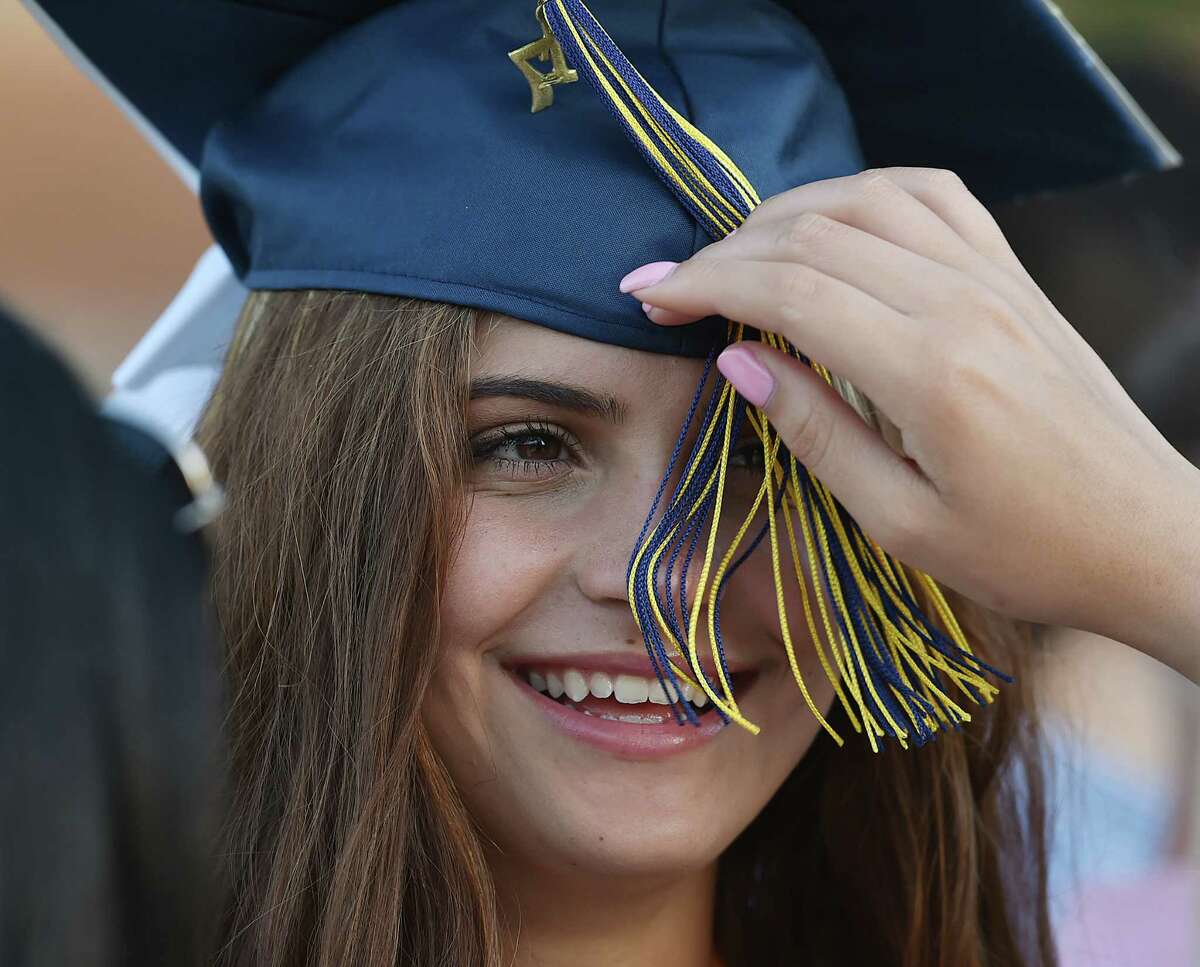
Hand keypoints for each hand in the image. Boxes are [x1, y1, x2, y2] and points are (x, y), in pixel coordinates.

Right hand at [620, 168, 1199, 682]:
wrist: (1145, 534)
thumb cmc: (1026, 552)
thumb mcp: (903, 525)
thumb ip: (816, 434)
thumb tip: (737, 361)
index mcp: (929, 372)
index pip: (790, 291)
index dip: (705, 285)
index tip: (649, 299)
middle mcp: (962, 303)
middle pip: (814, 235)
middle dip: (723, 252)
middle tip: (667, 286)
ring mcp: (995, 278)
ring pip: (865, 198)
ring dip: (783, 214)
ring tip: (733, 257)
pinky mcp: (1015, 275)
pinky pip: (931, 195)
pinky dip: (863, 191)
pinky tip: (829, 218)